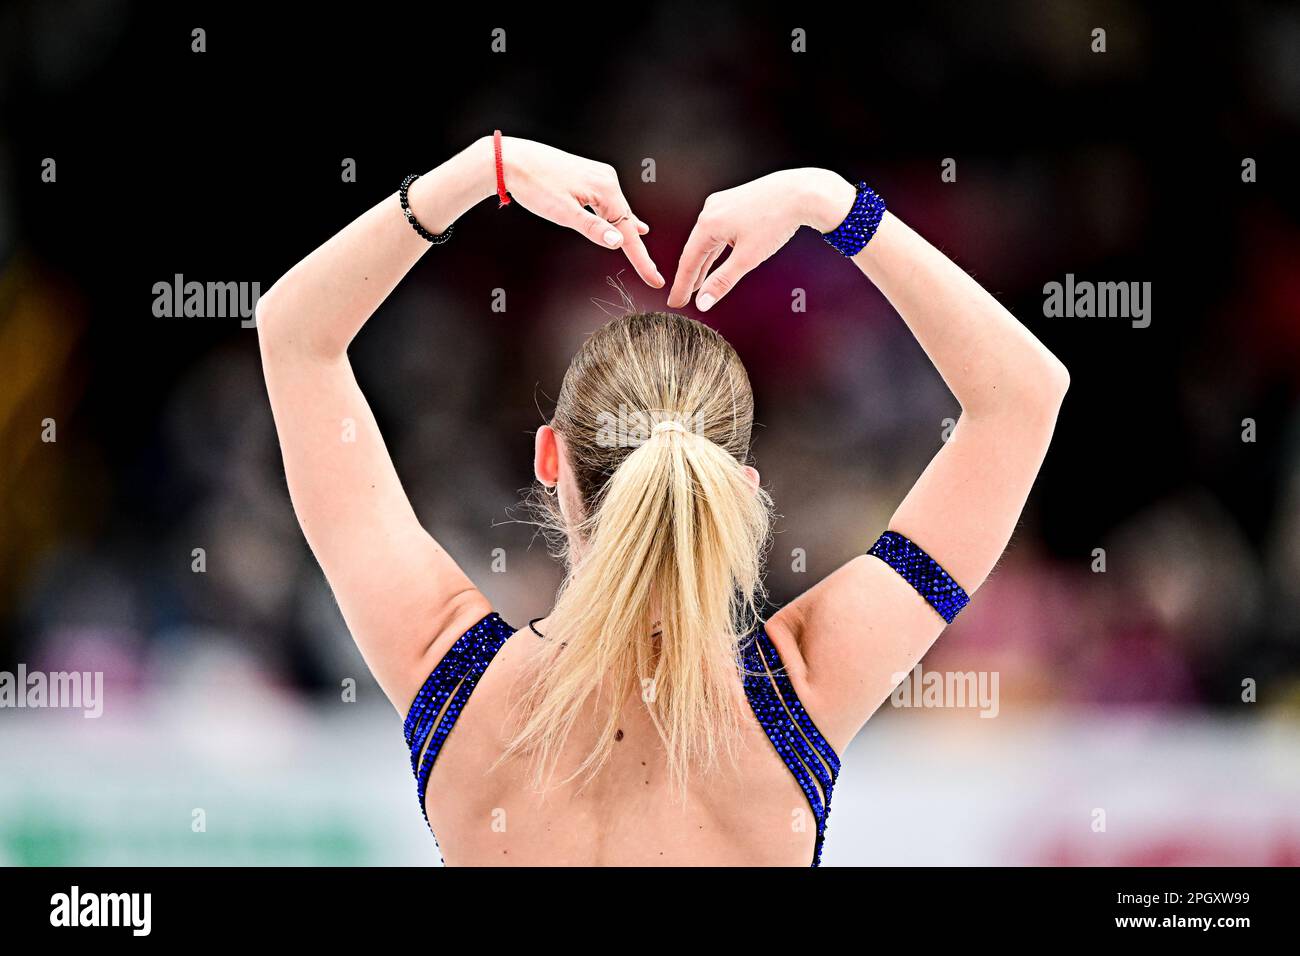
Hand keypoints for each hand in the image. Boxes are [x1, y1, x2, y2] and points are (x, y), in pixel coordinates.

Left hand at [498, 137, 662, 287]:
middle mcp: (607, 180)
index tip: (654, 279)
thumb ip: (592, 228)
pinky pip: (609, 203)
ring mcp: (599, 176)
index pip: (628, 233)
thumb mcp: (563, 212)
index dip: (642, 260)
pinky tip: (628, 222)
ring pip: (618, 212)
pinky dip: (617, 218)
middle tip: (651, 276)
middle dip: (637, 249)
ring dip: (628, 233)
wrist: (511, 159)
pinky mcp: (588, 176)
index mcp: (605, 190)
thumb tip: (618, 243)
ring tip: (642, 256)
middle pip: (626, 222)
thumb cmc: (534, 183)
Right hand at [667, 168, 855, 310]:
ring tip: (698, 283)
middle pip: (695, 250)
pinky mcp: (734, 202)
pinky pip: (718, 230)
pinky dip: (716, 249)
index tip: (675, 302)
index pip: (688, 262)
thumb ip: (722, 281)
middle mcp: (710, 210)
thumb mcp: (747, 258)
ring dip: (703, 263)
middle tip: (683, 297)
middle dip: (690, 276)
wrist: (802, 192)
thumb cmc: (777, 219)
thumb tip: (703, 301)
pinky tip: (717, 259)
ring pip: (707, 240)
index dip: (681, 286)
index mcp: (708, 223)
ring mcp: (722, 204)